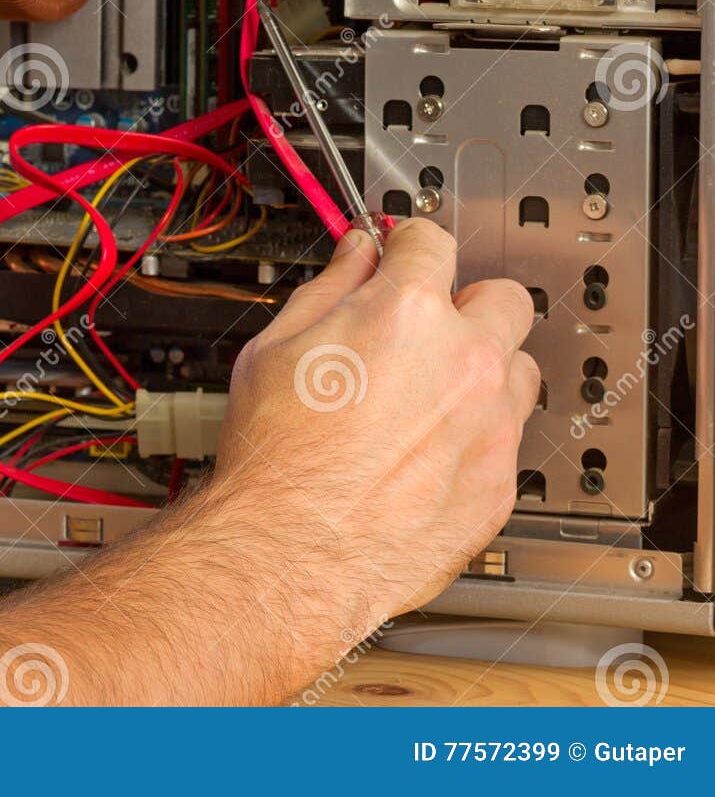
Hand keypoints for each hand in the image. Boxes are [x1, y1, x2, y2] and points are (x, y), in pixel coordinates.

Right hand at [211, 217, 539, 652]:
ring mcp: (491, 426)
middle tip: (428, 326)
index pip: (434, 241)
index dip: (410, 245)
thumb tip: (356, 257)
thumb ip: (330, 287)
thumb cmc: (277, 459)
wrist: (290, 554)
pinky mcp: (499, 486)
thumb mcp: (276, 346)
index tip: (404, 255)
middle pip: (504, 297)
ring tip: (431, 398)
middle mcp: (465, 361)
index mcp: (408, 313)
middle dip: (467, 303)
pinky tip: (426, 456)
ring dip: (484, 371)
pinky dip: (476, 438)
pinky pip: (508, 440)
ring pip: (518, 370)